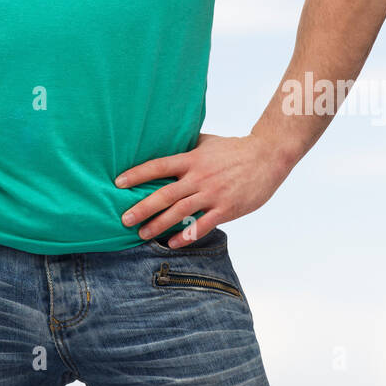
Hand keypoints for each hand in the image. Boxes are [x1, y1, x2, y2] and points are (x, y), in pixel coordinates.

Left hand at [114, 132, 285, 246]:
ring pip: (180, 212)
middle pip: (165, 194)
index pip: (159, 166)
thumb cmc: (234, 148)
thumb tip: (166, 143)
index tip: (118, 182)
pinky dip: (186, 235)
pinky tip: (173, 243)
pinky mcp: (227, 209)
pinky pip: (203, 225)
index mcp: (192, 159)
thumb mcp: (207, 142)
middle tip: (123, 218)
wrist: (267, 156)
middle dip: (142, 207)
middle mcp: (199, 177)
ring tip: (141, 234)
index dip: (137, 174)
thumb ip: (187, 147)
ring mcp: (212, 194)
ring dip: (159, 224)